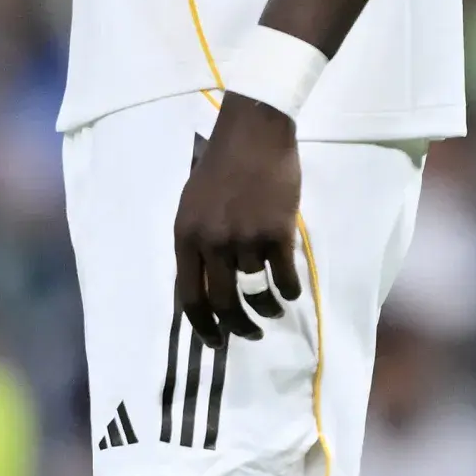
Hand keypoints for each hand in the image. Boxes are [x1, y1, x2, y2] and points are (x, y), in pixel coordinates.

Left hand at [173, 95, 302, 345]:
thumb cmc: (220, 166)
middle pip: (224, 303)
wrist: (253, 134)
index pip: (189, 295)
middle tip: (249, 334)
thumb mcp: (193, 204)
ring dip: (267, 308)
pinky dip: (289, 291)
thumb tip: (204, 283)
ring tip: (272, 310)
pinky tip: (290, 291)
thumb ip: (196, 242)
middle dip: (237, 327)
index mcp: (185, 235)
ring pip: (257, 292)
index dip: (202, 325)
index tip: (213, 341)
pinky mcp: (278, 233)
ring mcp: (246, 238)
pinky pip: (284, 278)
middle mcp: (212, 242)